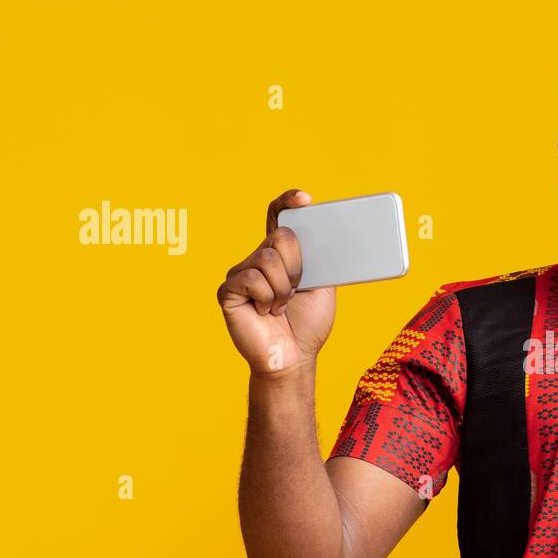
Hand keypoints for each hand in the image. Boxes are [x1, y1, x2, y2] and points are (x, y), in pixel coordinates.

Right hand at [216, 189, 336, 377]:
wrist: (294, 357)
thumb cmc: (307, 324)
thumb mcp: (324, 286)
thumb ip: (320, 259)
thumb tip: (330, 234)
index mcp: (282, 255)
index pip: (279, 217)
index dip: (288, 202)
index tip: (304, 200)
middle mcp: (258, 259)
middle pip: (282, 236)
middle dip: (298, 266)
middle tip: (297, 290)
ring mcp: (241, 273)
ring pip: (268, 258)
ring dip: (284, 288)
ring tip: (280, 307)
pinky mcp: (228, 290)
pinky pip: (252, 278)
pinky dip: (267, 298)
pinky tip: (264, 312)